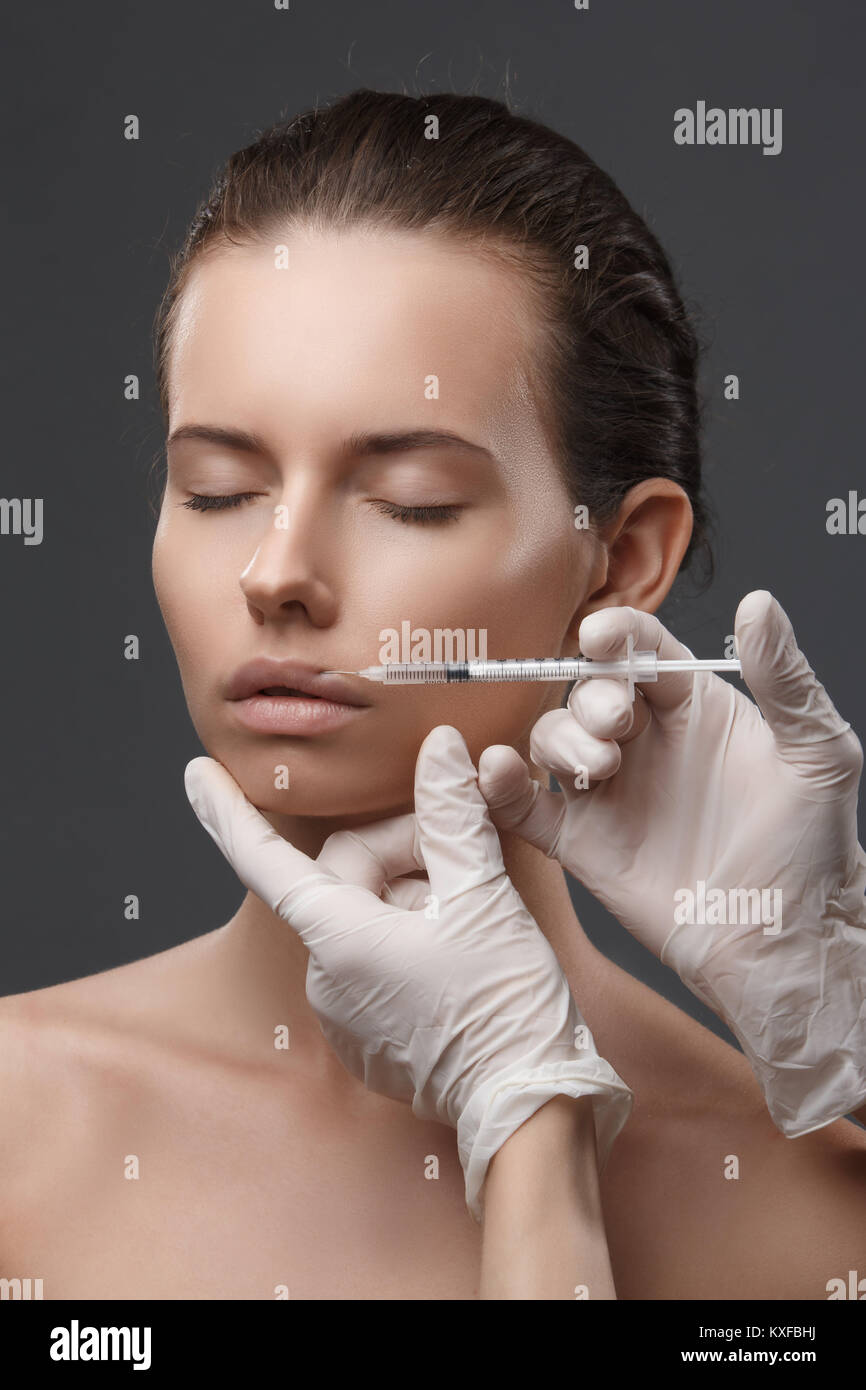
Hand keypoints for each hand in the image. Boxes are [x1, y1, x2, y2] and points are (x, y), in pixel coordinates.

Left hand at [183, 724, 632, 1219]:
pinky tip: (463, 948)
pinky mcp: (369, 1040)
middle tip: (467, 848)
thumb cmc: (506, 1005)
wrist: (532, 1109)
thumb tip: (438, 747)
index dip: (228, 813)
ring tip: (475, 909)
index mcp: (340, 940)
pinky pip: (377, 964)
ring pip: (369, 919)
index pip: (265, 861)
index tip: (195, 774)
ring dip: (416, 897)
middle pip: (348, 877)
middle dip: (403, 851)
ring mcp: (346, 1016)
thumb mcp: (484, 896)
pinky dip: (414, 939)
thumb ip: (453, 815)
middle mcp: (327, 980)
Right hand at [478, 590, 865, 1135]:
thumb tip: (760, 603)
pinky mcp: (581, 842)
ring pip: (552, 738)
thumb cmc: (812, 849)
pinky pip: (525, 806)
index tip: (600, 635)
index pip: (644, 652)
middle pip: (590, 691)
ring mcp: (608, 792)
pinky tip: (498, 772)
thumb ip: (786, 680)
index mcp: (695, 709)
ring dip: (560, 739)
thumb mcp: (820, 754)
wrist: (783, 942)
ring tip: (598, 770)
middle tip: (618, 724)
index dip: (617, 636)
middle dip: (594, 698)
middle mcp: (645, 743)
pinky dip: (501, 787)